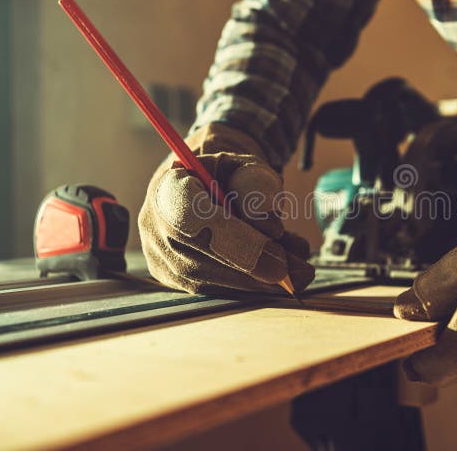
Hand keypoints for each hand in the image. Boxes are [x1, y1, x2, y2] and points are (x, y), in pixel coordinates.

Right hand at [139, 123, 314, 292]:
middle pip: (200, 255)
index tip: (275, 238)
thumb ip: (256, 184)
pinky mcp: (179, 282)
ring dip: (260, 281)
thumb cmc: (231, 175)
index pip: (187, 212)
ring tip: (301, 270)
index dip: (230, 231)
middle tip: (301, 270)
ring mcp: (162, 259)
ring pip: (211, 280)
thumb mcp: (248, 165)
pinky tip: (283, 274)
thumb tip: (268, 225)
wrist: (212, 186)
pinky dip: (252, 285)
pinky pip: (216, 291)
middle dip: (256, 265)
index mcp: (167, 187)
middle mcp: (155, 227)